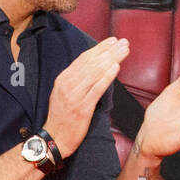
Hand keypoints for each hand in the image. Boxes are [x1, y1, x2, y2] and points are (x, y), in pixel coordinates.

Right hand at [46, 37, 130, 156]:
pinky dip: (106, 77)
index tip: (112, 41)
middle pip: (91, 63)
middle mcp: (67, 84)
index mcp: (63, 79)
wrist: (54, 138)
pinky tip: (116, 68)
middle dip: (109, 51)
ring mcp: (74, 96)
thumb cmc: (62, 117)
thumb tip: (94, 68)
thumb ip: (76, 80)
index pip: (83, 59)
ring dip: (111, 60)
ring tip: (124, 51)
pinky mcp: (82, 108)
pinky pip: (96, 89)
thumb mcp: (64, 93)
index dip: (99, 48)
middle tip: (123, 42)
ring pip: (95, 73)